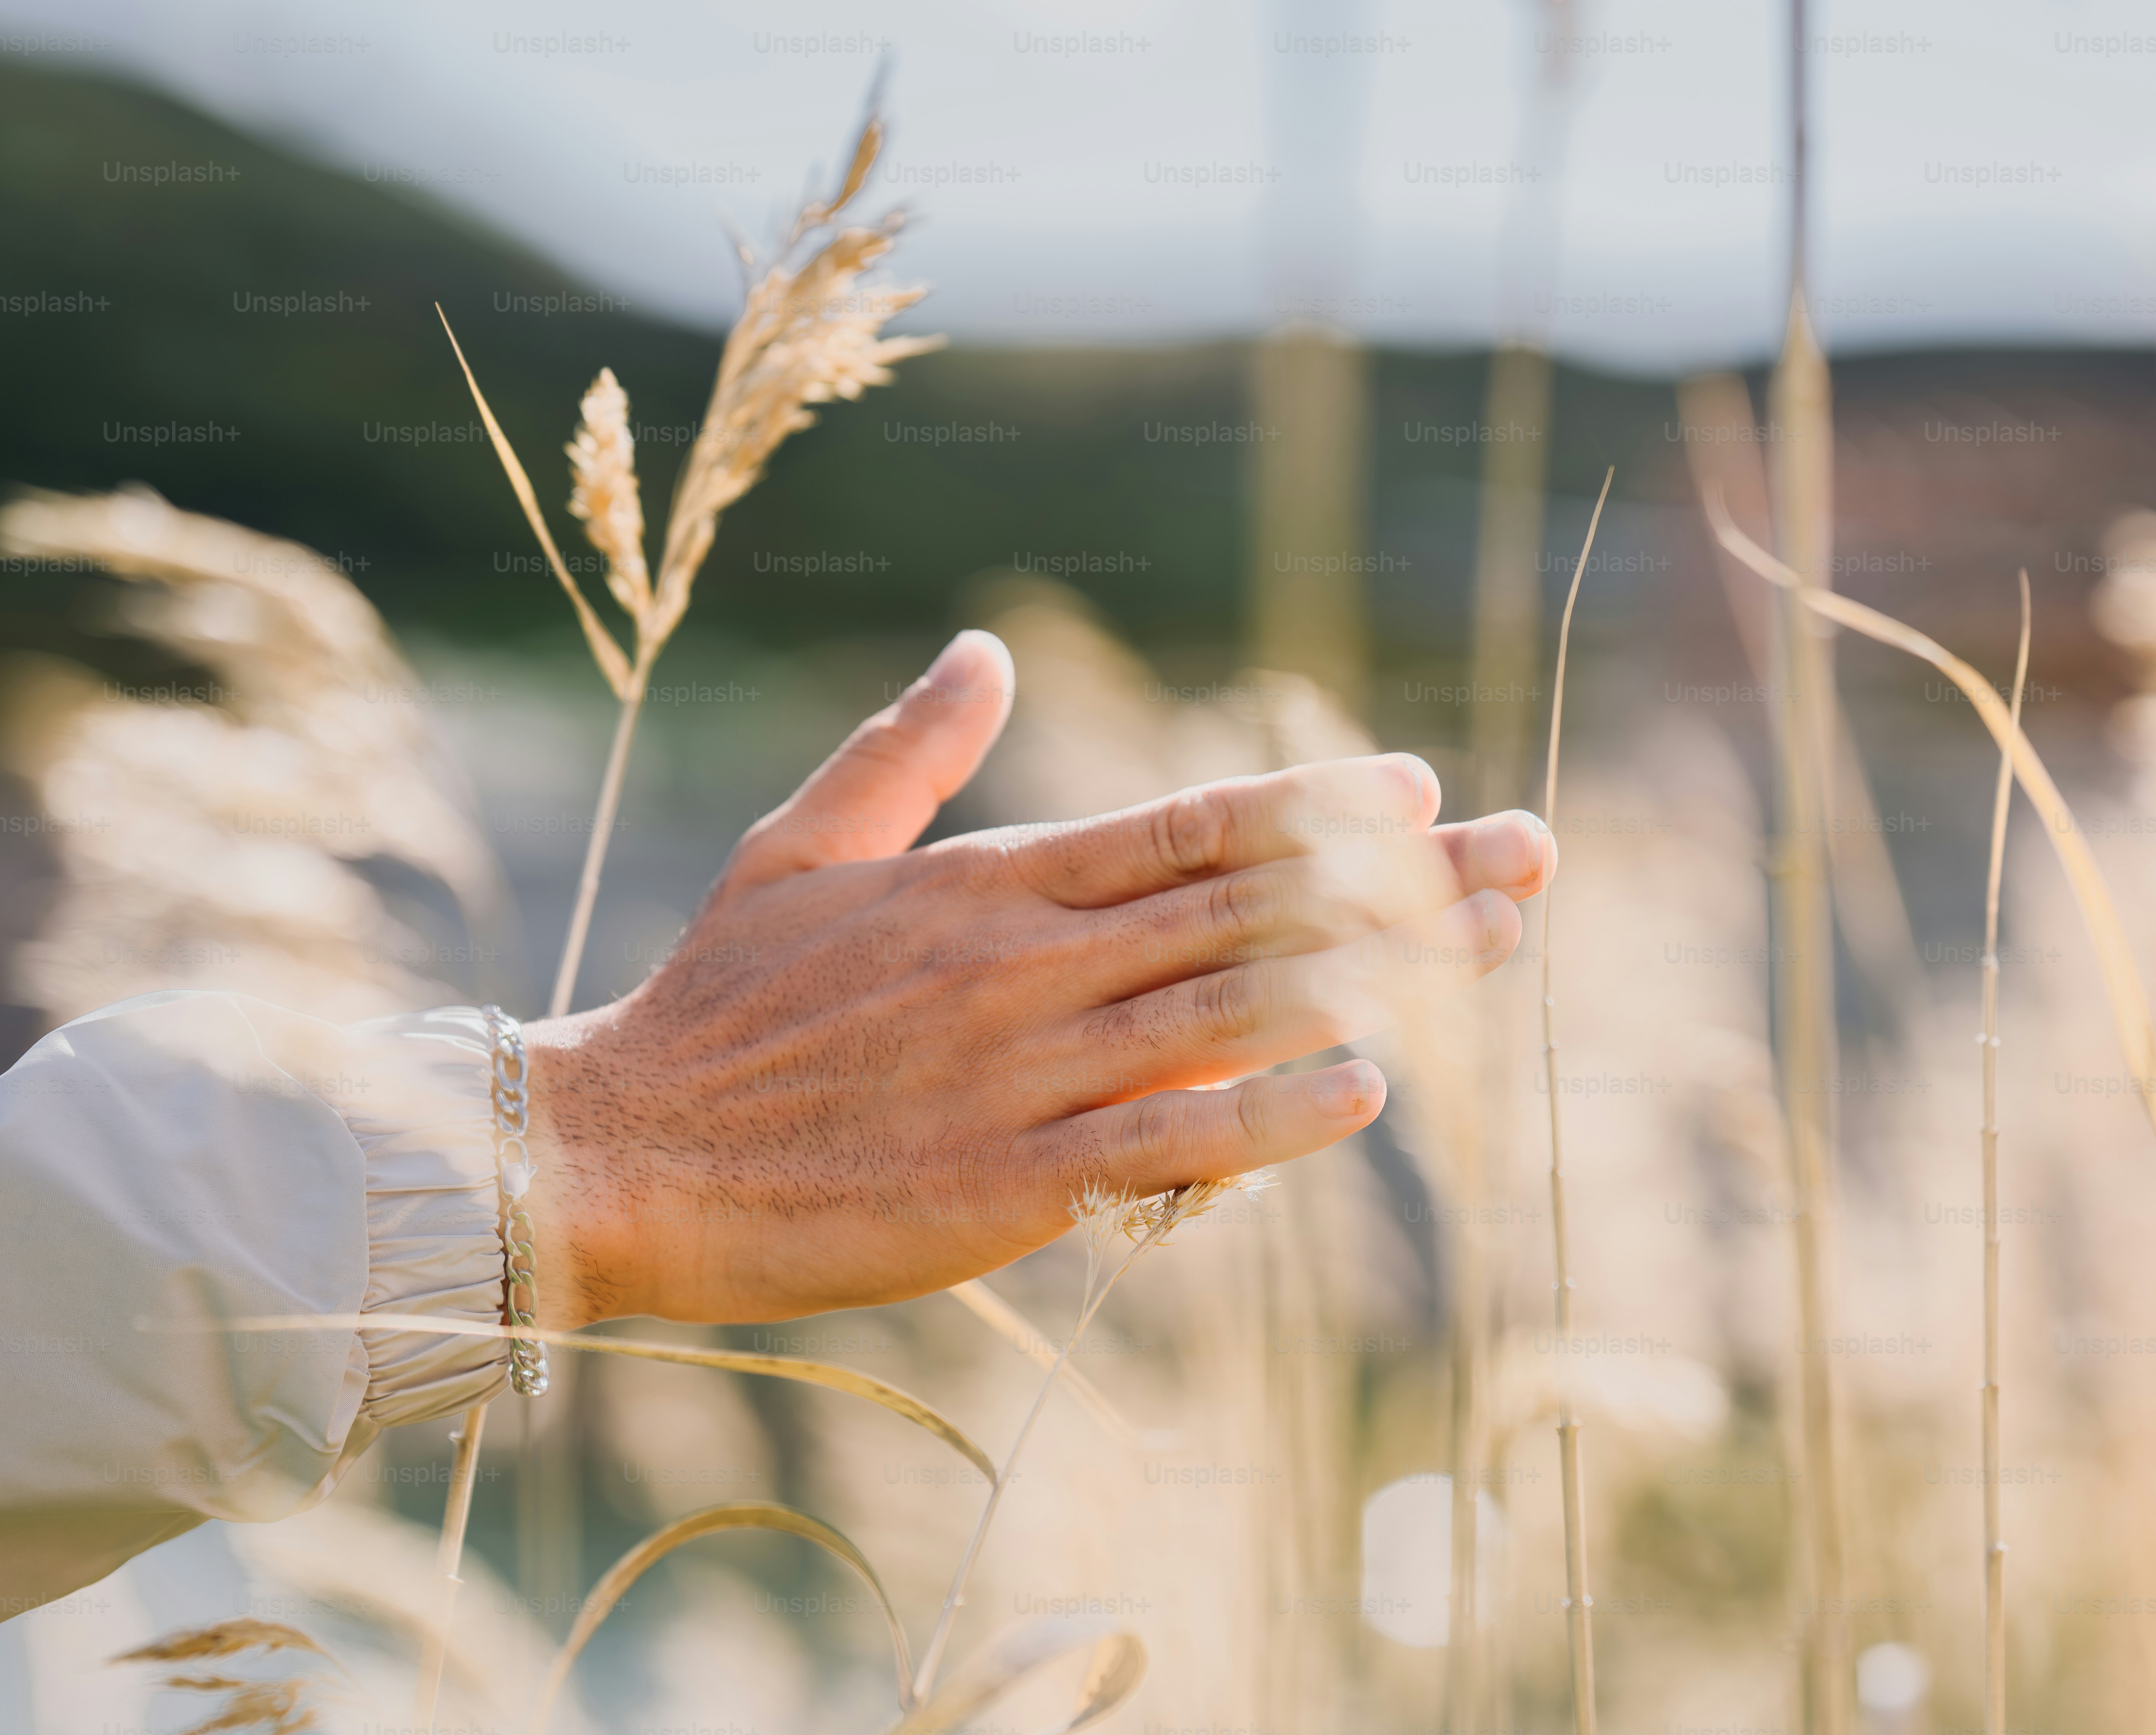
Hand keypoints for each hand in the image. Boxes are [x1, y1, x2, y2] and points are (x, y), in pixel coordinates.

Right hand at [524, 631, 1554, 1327]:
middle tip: (1530, 855)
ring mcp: (1026, 1075)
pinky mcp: (1011, 1181)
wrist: (625, 1150)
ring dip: (1382, 976)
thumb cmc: (717, 1003)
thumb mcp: (801, 842)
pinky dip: (1273, 1115)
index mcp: (989, 886)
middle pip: (1251, 910)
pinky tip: (1370, 1085)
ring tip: (1497, 946)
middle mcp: (1030, 967)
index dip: (1314, 807)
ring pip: (1237, 1011)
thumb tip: (980, 648)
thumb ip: (907, 749)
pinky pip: (1170, 1143)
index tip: (1419, 791)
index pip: (1187, 827)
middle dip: (1402, 883)